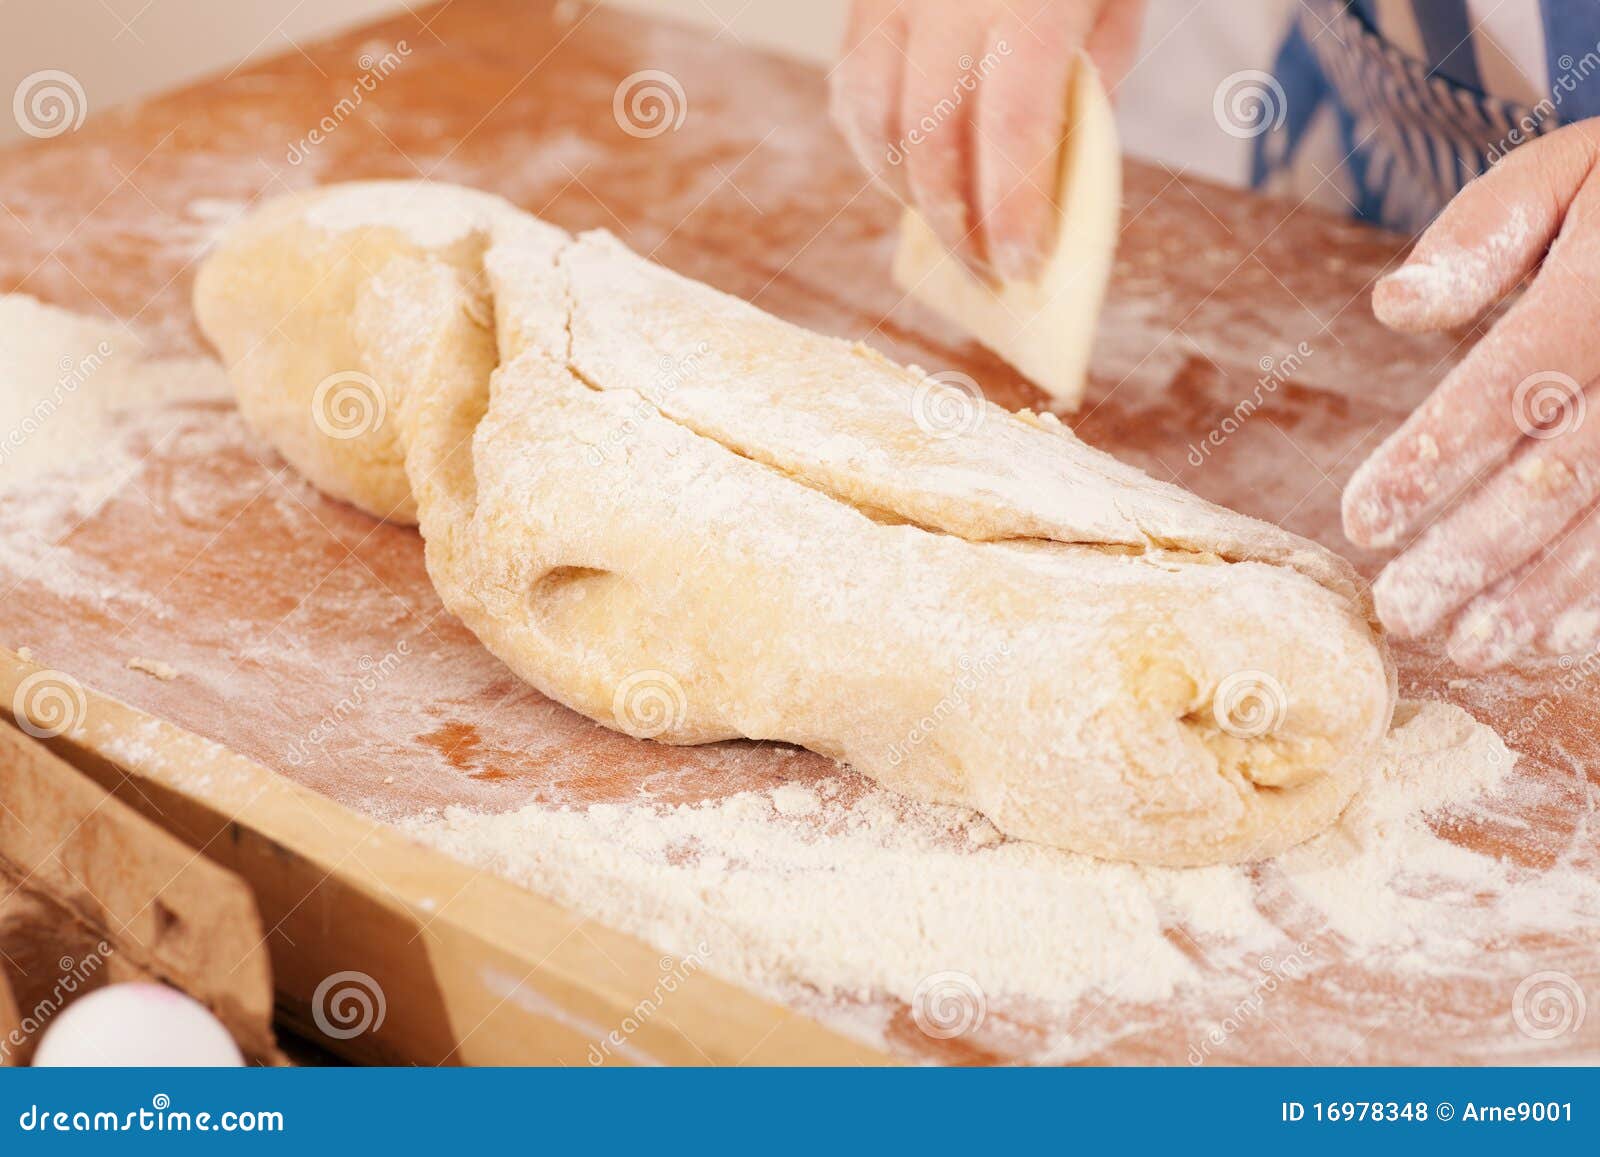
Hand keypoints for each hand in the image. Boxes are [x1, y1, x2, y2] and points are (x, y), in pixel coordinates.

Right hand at [828, 0, 1142, 280]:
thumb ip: (1084, 81)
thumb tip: (1044, 179)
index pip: (1010, 129)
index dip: (1011, 210)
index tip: (1022, 266)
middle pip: (932, 138)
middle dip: (957, 222)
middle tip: (987, 272)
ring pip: (874, 120)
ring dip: (908, 190)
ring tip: (949, 225)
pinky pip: (851, 86)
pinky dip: (874, 144)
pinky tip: (907, 171)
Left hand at [1345, 118, 1599, 669]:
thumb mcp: (1567, 174)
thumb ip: (1482, 232)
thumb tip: (1392, 305)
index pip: (1511, 384)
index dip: (1434, 459)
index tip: (1362, 522)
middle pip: (1564, 472)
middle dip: (1477, 550)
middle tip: (1400, 612)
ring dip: (1543, 591)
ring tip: (1470, 646)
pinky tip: (1557, 636)